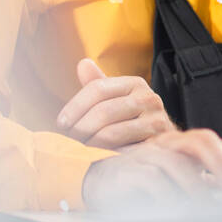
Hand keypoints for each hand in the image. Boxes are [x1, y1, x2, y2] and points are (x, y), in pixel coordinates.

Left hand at [56, 58, 179, 147]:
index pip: (97, 89)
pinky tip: (98, 157)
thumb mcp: (114, 100)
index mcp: (134, 83)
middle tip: (69, 140)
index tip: (62, 123)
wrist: (160, 144)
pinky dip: (107, 154)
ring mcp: (156, 120)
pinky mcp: (157, 144)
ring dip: (91, 143)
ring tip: (82, 149)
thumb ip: (97, 85)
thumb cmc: (131, 121)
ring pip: (111, 132)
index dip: (75, 106)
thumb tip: (83, 63)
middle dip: (81, 128)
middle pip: (103, 111)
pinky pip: (124, 150)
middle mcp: (148, 98)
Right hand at [81, 129, 221, 211]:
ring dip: (195, 186)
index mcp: (190, 146)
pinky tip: (176, 209)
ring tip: (207, 208)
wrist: (101, 183)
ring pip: (177, 161)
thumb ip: (208, 189)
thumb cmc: (145, 184)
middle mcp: (172, 144)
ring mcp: (150, 154)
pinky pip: (152, 179)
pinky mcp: (130, 170)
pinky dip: (167, 195)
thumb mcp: (183, 185)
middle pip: (203, 140)